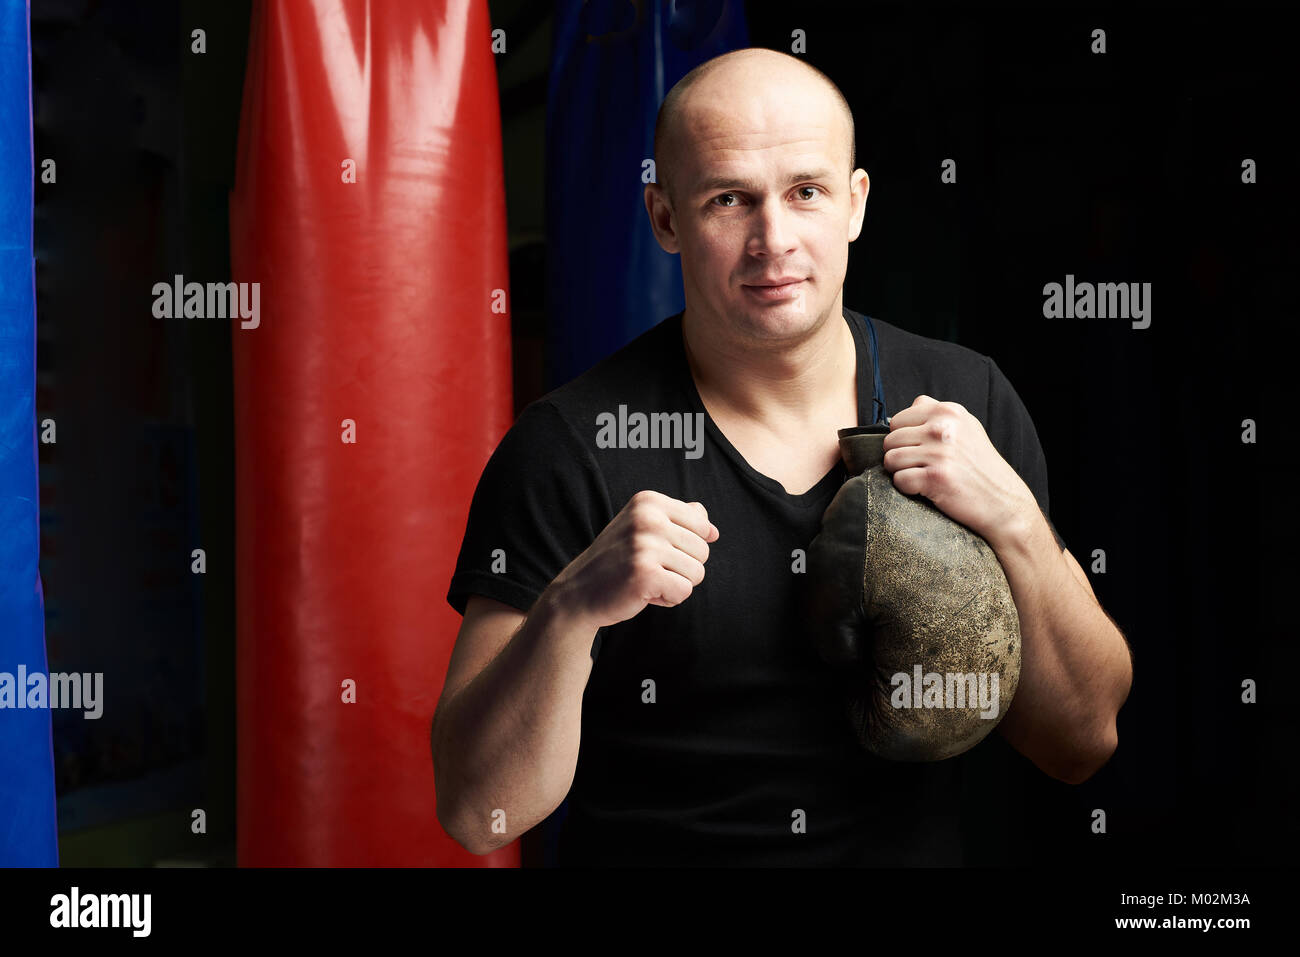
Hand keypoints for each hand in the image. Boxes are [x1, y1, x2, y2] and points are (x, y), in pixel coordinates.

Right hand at [547, 490, 718, 629]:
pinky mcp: (646, 574)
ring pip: (697, 573)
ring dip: (675, 584)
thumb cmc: (618, 561)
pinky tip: (645, 593)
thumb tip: (713, 530)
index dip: (685, 547)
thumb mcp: (643, 529)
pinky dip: (668, 599)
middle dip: (682, 567)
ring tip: (646, 579)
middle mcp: (648, 518)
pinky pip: (684, 591)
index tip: (655, 550)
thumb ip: (679, 521)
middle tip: (648, 568)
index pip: (702, 525)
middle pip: (703, 550)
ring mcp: (645, 545)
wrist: (579, 592)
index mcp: (649, 501)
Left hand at [881, 395, 1035, 547]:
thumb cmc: (981, 467)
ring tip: (921, 477)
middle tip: (920, 467)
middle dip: (899, 456)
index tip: (918, 450)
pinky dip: (907, 488)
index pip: (899, 419)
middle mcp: (942, 428)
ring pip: (890, 459)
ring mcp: (939, 452)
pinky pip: (899, 480)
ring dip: (900, 472)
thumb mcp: (967, 428)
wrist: (1004, 501)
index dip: (902, 438)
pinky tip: (925, 489)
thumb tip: (911, 405)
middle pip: (890, 440)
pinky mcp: (935, 477)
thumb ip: (938, 414)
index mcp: (948, 412)